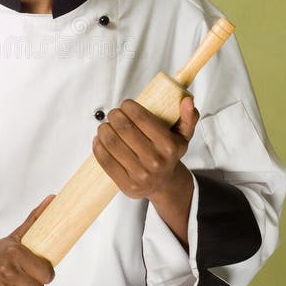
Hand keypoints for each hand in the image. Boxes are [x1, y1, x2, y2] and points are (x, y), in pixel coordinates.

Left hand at [92, 97, 197, 244]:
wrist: (164, 183)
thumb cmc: (169, 154)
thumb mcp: (183, 136)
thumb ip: (188, 116)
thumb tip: (187, 100)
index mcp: (170, 147)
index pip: (142, 119)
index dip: (129, 107)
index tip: (125, 104)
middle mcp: (156, 162)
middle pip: (124, 129)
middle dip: (114, 116)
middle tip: (113, 114)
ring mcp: (140, 175)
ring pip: (113, 144)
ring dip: (104, 129)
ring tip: (105, 125)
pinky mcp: (127, 185)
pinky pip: (106, 161)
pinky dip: (98, 146)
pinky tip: (99, 139)